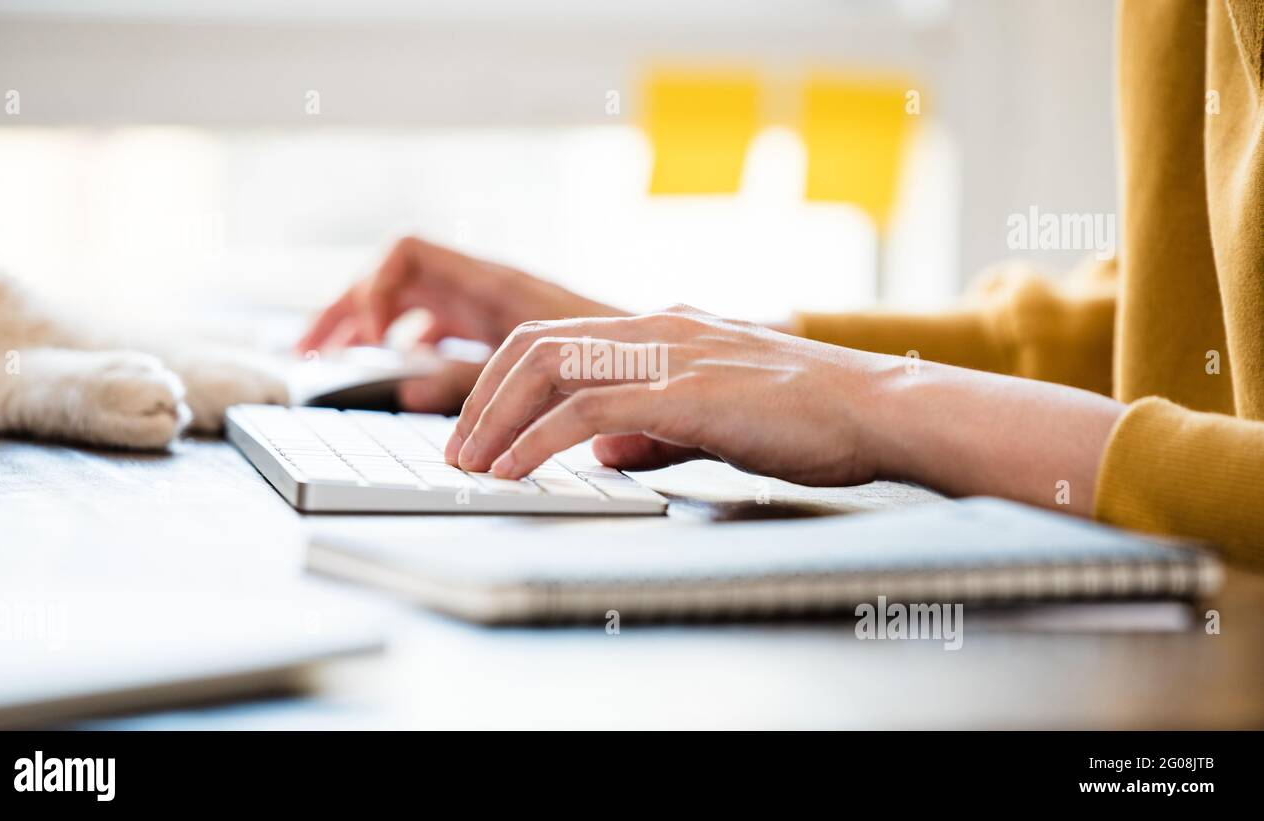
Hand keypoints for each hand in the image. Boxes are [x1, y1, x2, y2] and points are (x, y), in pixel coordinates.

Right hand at [296, 237, 622, 411]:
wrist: (677, 366)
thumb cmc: (623, 359)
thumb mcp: (546, 369)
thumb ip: (477, 379)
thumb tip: (405, 389)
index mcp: (495, 284)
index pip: (407, 254)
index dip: (372, 289)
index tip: (363, 340)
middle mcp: (486, 290)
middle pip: (392, 279)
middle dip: (345, 309)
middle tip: (308, 352)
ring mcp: (491, 312)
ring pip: (409, 307)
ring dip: (366, 331)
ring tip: (328, 364)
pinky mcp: (501, 336)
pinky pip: (435, 332)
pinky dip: (405, 351)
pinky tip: (397, 382)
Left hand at [446, 304, 884, 485]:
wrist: (878, 406)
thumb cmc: (812, 416)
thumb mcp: (717, 417)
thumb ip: (654, 431)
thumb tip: (601, 452)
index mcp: (663, 328)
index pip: (556, 339)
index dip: (504, 382)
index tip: (482, 430)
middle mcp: (656, 328)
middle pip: (534, 345)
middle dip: (481, 397)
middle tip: (459, 450)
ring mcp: (668, 355)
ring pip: (548, 368)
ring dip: (496, 419)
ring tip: (473, 465)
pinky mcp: (683, 393)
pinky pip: (585, 413)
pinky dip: (537, 442)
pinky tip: (516, 471)